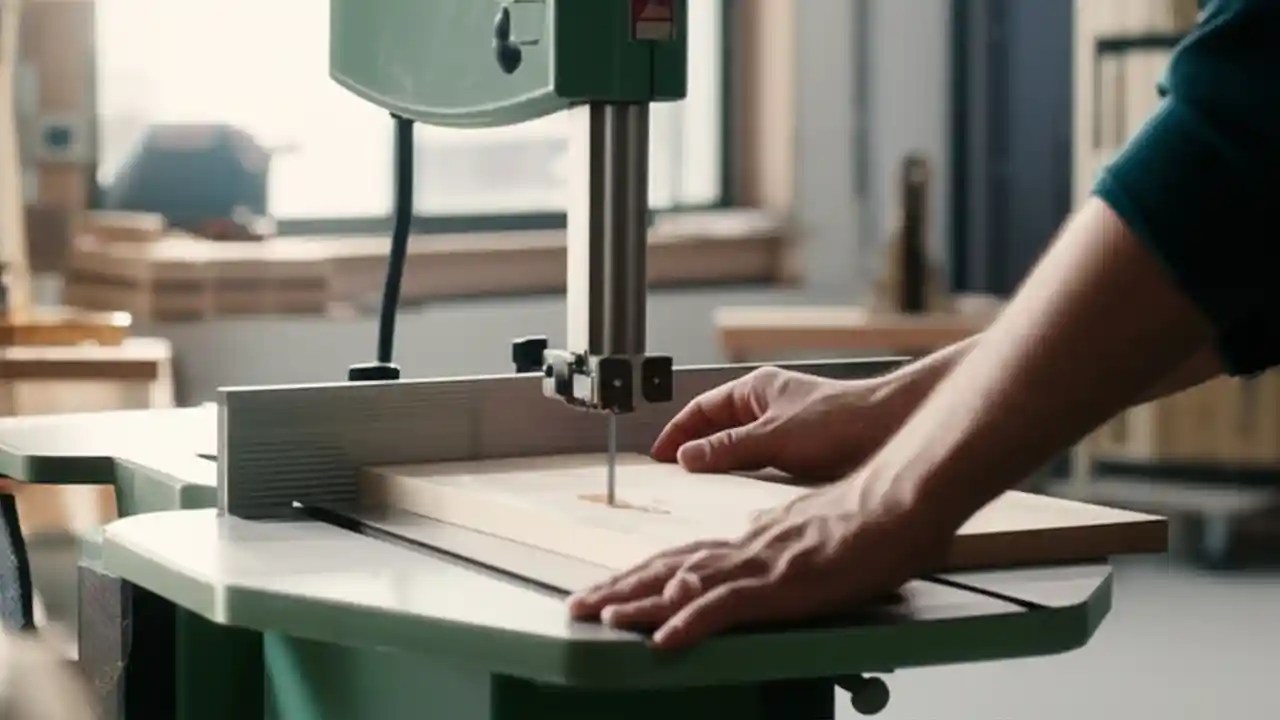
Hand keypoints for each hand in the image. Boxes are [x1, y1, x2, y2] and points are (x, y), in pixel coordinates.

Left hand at [566, 474, 953, 649]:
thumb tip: (756, 558)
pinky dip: (689, 623)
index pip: (682, 560)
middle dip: (620, 588)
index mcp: (750, 542)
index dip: (641, 576)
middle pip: (668, 569)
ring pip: (685, 586)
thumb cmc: (865, 521)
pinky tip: (663, 639)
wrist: (898, 503)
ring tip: (602, 618)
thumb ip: (776, 549)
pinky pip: (725, 607)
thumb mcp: (808, 537)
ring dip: (639, 604)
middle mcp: (744, 550)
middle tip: (578, 605)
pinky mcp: (781, 585)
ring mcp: (760, 567)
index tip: (608, 588)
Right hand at [651, 367, 907, 480]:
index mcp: (756, 389)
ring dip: (720, 464)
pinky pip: (761, 461)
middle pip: (717, 427)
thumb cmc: (839, 422)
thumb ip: (727, 448)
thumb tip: (686, 457)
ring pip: (739, 446)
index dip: (677, 431)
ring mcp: (785, 427)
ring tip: (700, 489)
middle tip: (672, 476)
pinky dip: (745, 475)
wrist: (890, 431)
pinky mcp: (802, 450)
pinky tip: (742, 496)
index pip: (702, 408)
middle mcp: (768, 405)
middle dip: (694, 449)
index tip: (659, 456)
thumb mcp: (773, 437)